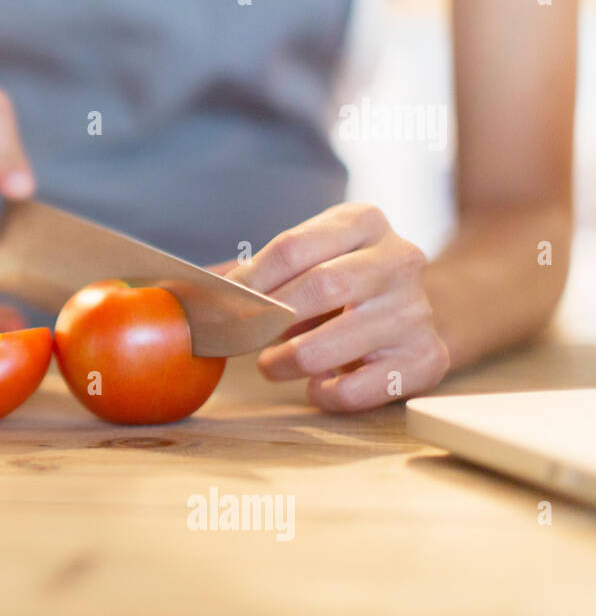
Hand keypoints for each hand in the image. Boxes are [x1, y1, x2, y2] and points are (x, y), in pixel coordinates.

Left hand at [225, 203, 450, 411]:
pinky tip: (317, 385)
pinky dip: (328, 393)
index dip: (250, 281)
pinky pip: (362, 387)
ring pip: (336, 342)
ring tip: (271, 365)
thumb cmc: (339, 282)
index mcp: (364, 221)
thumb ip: (254, 272)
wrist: (411, 307)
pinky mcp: (427, 358)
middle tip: (241, 339)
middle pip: (321, 287)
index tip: (222, 305)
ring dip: (289, 360)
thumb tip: (188, 290)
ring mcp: (417, 310)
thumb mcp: (306, 259)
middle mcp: (400, 258)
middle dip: (269, 319)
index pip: (294, 248)